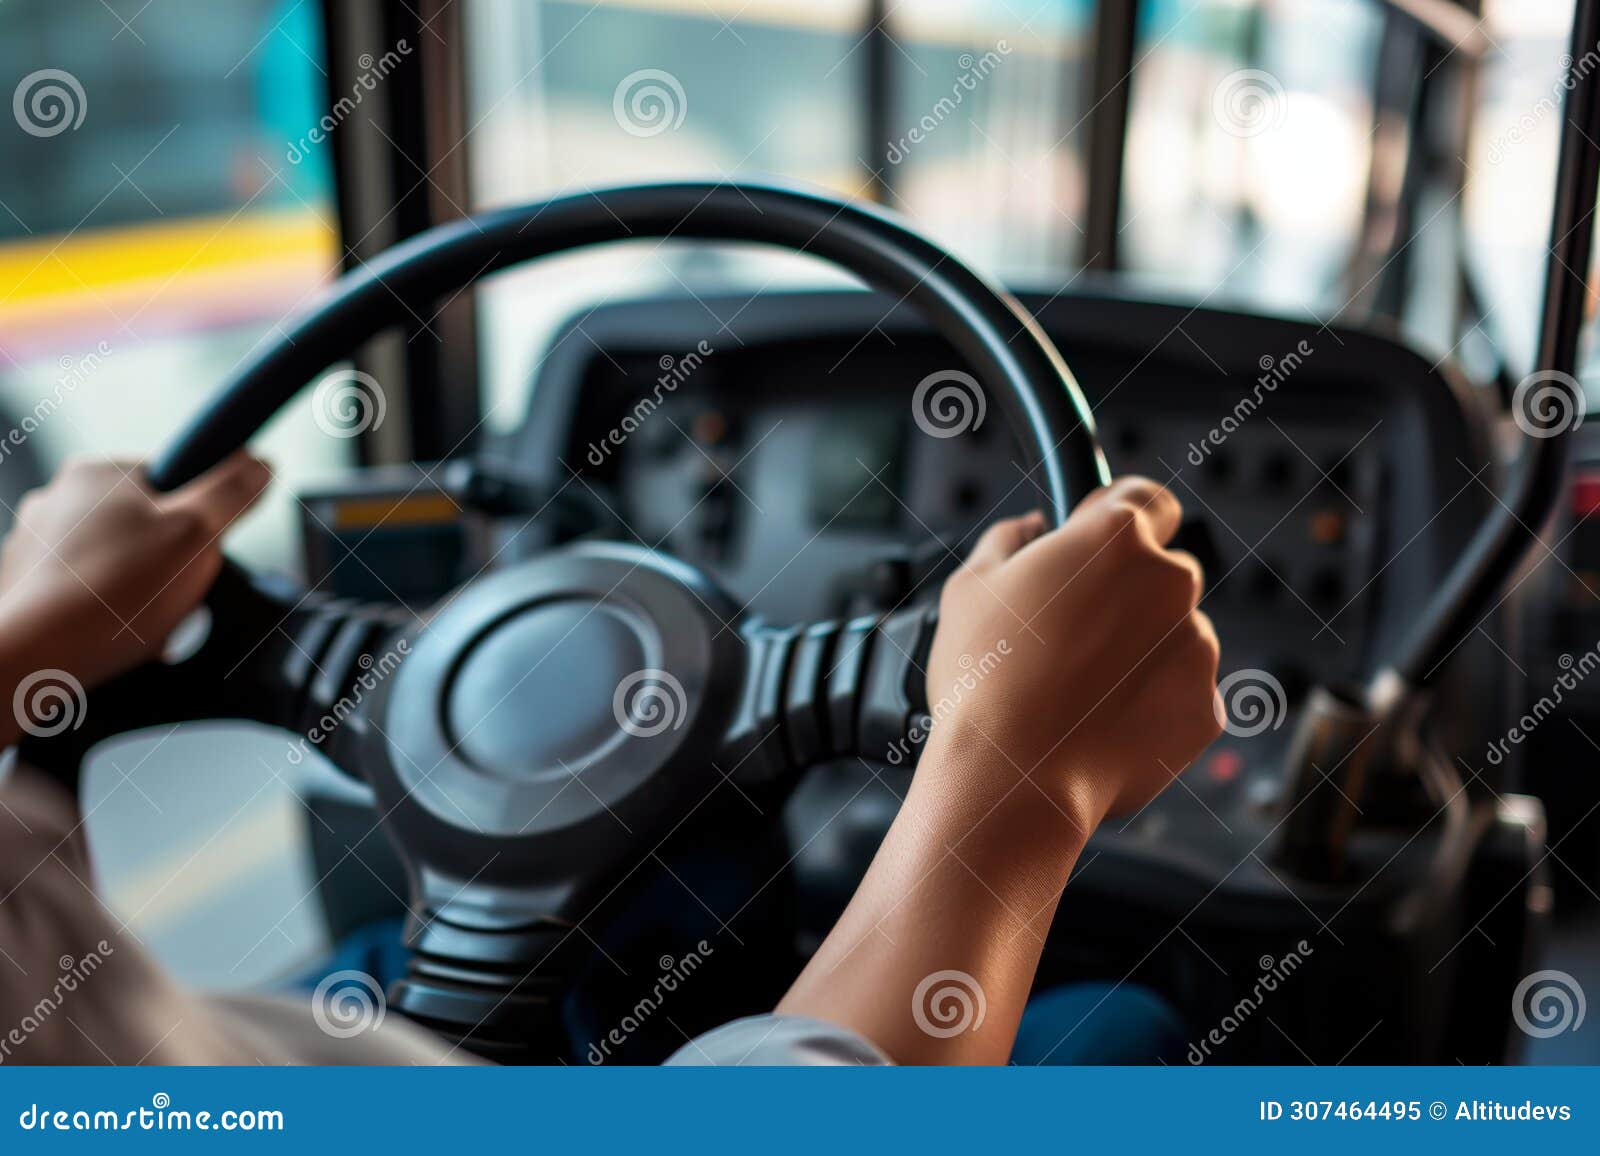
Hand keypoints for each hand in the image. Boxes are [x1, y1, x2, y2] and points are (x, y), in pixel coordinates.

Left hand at [0, 454, 271, 695]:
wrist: (37, 656)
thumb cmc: (112, 592)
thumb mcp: (198, 531)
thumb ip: (234, 491)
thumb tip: (258, 463)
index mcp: (98, 474)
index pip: (173, 480)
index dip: (200, 517)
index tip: (200, 547)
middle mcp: (60, 501)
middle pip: (148, 525)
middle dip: (171, 560)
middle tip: (177, 590)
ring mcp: (39, 545)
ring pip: (120, 562)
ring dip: (141, 589)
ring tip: (146, 618)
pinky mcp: (31, 586)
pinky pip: (92, 592)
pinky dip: (109, 611)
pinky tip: (116, 631)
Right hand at [925, 476, 1221, 828]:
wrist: (1014, 777)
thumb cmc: (986, 680)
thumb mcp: (969, 586)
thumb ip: (1007, 539)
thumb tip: (1028, 528)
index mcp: (1115, 537)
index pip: (1147, 496)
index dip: (1120, 516)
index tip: (1098, 541)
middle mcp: (1168, 582)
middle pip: (1162, 571)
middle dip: (1126, 594)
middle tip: (1069, 631)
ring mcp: (1196, 646)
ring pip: (1176, 634)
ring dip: (1141, 651)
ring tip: (1079, 688)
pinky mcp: (1205, 706)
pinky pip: (1183, 692)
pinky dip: (1153, 702)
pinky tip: (1101, 720)